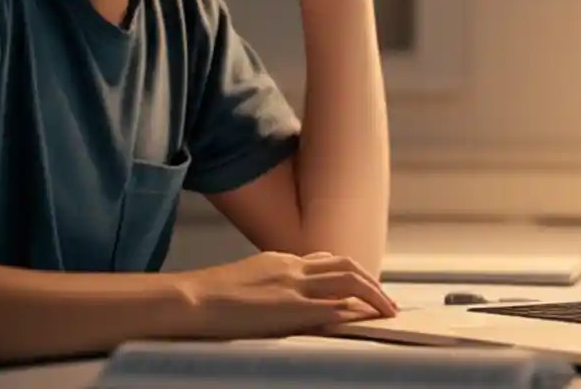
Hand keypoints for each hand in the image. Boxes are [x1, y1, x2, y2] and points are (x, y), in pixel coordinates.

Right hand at [177, 250, 398, 338]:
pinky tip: (367, 320)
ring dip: (373, 294)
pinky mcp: (291, 308)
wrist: (192, 299)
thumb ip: (272, 282)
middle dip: (371, 281)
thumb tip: (283, 294)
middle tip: (386, 300)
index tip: (363, 286)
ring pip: (349, 279)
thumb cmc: (209, 295)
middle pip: (346, 265)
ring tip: (387, 310)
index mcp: (281, 260)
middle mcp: (294, 267)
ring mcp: (295, 286)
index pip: (326, 261)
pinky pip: (333, 306)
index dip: (350, 273)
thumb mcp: (248, 278)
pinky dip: (354, 311)